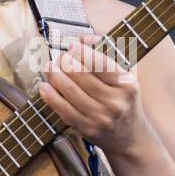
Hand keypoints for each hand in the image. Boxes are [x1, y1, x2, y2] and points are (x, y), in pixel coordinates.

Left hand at [38, 34, 150, 156]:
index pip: (101, 63)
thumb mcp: (124, 77)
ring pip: (71, 91)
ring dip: (55, 76)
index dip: (83, 52)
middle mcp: (115, 102)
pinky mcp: (87, 129)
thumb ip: (106, 55)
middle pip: (82, 76)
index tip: (72, 46)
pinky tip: (44, 87)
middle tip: (59, 57)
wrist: (129, 137)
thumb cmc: (123, 100)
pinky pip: (64, 110)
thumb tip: (84, 38)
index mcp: (127, 84)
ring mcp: (101, 117)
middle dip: (65, 62)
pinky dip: (51, 97)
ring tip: (49, 67)